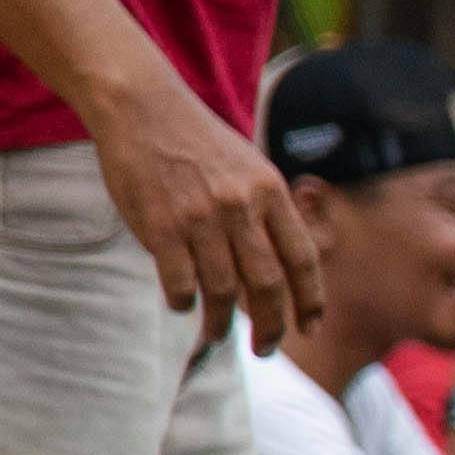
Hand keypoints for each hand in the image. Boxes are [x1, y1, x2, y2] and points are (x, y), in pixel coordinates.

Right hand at [88, 75, 319, 347]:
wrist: (143, 107)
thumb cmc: (199, 143)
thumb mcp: (251, 168)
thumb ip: (268, 212)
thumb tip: (283, 266)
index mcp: (272, 193)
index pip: (303, 259)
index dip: (311, 301)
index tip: (310, 327)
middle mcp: (242, 207)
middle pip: (267, 285)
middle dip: (271, 326)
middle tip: (266, 348)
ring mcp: (202, 217)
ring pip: (222, 291)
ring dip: (220, 323)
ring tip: (217, 335)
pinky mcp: (162, 225)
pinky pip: (180, 281)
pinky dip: (184, 301)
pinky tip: (183, 305)